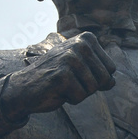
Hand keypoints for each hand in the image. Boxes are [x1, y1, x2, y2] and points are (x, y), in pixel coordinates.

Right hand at [1, 32, 115, 117]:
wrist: (25, 87)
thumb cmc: (55, 78)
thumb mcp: (80, 69)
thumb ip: (98, 72)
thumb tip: (112, 82)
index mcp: (87, 39)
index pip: (110, 69)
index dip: (96, 79)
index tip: (77, 74)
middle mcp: (80, 45)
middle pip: (104, 79)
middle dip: (89, 87)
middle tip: (69, 81)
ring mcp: (70, 59)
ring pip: (93, 89)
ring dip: (78, 93)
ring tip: (62, 85)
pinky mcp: (62, 75)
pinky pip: (80, 96)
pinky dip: (70, 99)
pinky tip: (56, 90)